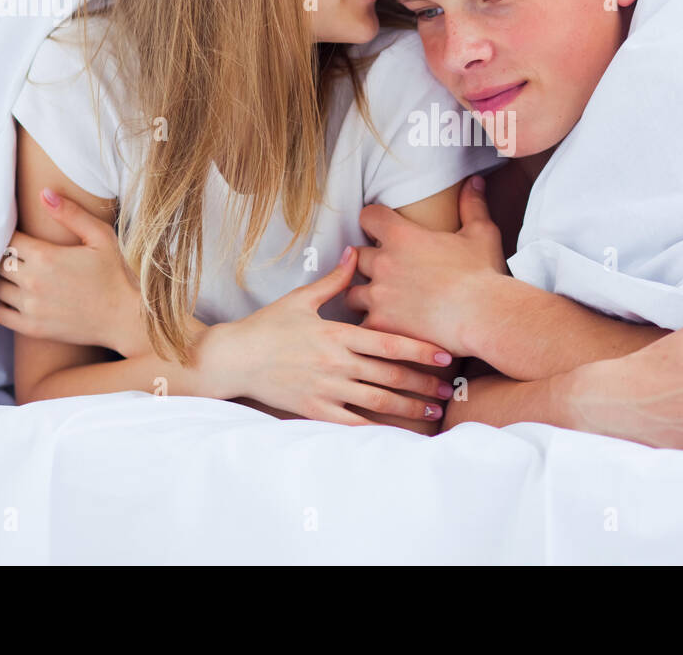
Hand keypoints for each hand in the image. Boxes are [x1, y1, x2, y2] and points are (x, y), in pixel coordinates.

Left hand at [0, 189, 145, 357]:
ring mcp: (30, 306)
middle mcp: (32, 281)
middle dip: (6, 257)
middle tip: (22, 256)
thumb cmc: (117, 275)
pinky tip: (19, 298)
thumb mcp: (101, 238)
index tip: (22, 237)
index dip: (11, 235)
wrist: (127, 318)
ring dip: (5, 280)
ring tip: (21, 276)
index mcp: (45, 256)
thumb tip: (43, 193)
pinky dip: (3, 305)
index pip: (7, 239)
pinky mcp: (32, 328)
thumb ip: (71, 214)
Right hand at [200, 245, 457, 426]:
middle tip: (448, 389)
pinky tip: (396, 431)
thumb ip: (334, 280)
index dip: (419, 349)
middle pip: (389, 374)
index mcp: (336, 334)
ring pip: (376, 400)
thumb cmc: (268, 325)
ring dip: (408, 407)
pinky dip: (375, 427)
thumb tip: (354, 251)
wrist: (233, 358)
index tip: (445, 355)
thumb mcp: (301, 298)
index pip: (387, 343)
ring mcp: (325, 388)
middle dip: (422, 382)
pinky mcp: (314, 409)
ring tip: (432, 411)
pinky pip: (351, 422)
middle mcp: (336, 362)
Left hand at [347, 175, 505, 356]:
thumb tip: (474, 181)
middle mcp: (383, 264)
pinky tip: (382, 329)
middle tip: (384, 269)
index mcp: (401, 237)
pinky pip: (361, 325)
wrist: (483, 317)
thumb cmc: (483, 275)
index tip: (380, 228)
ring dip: (363, 295)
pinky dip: (370, 327)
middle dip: (367, 261)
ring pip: (351, 293)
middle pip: (356, 256)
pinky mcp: (380, 325)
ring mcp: (378, 296)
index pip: (369, 217)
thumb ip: (472, 205)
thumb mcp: (481, 233)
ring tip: (380, 302)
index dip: (373, 220)